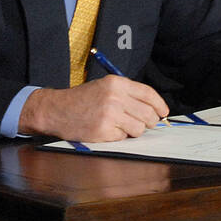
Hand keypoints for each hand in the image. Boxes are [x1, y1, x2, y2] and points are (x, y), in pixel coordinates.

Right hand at [18, 76, 168, 142]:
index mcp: (117, 83)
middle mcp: (115, 97)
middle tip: (144, 123)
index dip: (159, 105)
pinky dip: (119, 136)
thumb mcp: (105, 86)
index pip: (149, 94)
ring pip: (139, 129)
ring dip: (134, 131)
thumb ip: (128, 93)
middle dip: (149, 121)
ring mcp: (110, 115)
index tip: (163, 112)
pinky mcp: (104, 130)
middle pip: (148, 114)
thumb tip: (153, 108)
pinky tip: (108, 129)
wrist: (57, 109)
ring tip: (122, 126)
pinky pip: (124, 137)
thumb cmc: (83, 99)